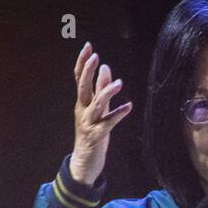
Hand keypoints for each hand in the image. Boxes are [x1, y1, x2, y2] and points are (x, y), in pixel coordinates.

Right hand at [69, 42, 132, 186]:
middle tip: (95, 57)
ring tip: (119, 83)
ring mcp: (89, 123)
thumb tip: (106, 67)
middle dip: (87, 72)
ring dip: (106, 93)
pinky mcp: (98, 136)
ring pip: (95, 105)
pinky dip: (118, 114)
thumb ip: (100, 89)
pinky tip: (129, 106)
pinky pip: (109, 123)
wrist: (84, 161)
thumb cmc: (92, 132)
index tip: (88, 46)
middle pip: (82, 88)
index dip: (82, 62)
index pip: (79, 78)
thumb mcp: (97, 108)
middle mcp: (83, 110)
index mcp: (82, 102)